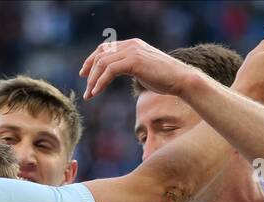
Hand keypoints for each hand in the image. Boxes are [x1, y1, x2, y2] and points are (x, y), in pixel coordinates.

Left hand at [80, 37, 199, 99]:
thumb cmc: (164, 79)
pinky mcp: (134, 61)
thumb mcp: (142, 70)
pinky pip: (109, 70)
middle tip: (85, 90)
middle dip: (89, 72)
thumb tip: (117, 74)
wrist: (179, 79)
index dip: (91, 60)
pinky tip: (96, 92)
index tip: (84, 74)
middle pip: (100, 54)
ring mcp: (132, 51)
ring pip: (102, 63)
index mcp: (132, 44)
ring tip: (89, 95)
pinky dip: (100, 82)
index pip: (105, 48)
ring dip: (93, 80)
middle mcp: (130, 44)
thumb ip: (129, 67)